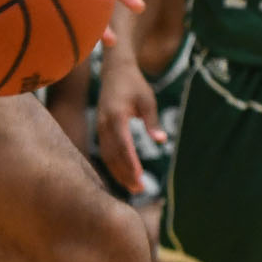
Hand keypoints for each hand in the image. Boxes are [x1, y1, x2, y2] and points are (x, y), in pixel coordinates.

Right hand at [94, 55, 162, 195]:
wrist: (114, 72)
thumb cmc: (134, 85)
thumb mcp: (147, 100)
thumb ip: (153, 121)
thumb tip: (162, 141)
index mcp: (115, 115)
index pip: (122, 143)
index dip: (130, 161)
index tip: (140, 176)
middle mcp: (104, 123)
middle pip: (112, 154)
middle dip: (125, 173)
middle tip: (140, 189)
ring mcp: (99, 127)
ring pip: (106, 155)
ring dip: (119, 173)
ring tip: (134, 188)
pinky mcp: (100, 130)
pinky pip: (105, 151)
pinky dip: (113, 165)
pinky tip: (124, 176)